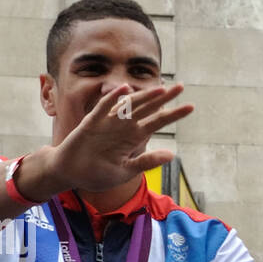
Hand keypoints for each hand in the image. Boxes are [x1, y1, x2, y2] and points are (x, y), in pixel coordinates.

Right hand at [42, 83, 193, 195]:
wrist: (71, 174)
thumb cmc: (98, 173)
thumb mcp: (127, 170)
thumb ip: (147, 162)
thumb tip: (172, 155)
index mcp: (133, 138)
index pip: (157, 122)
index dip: (173, 114)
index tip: (191, 107)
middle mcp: (123, 127)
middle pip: (147, 109)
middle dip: (164, 98)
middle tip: (181, 87)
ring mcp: (108, 123)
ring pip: (129, 106)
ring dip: (144, 97)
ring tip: (160, 89)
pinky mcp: (91, 124)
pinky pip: (103, 109)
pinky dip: (113, 100)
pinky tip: (124, 90)